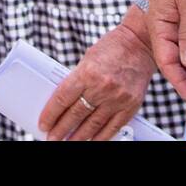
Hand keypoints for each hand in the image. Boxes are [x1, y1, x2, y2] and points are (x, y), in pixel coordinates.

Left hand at [38, 20, 155, 141]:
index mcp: (88, 71)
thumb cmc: (113, 47)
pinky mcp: (130, 106)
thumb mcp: (88, 58)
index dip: (50, 114)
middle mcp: (102, 86)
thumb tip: (63, 104)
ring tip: (68, 143)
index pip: (62, 99)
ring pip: (92, 126)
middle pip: (75, 115)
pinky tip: (90, 142)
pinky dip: (99, 138)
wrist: (141, 43)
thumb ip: (77, 80)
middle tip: (52, 137)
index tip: (43, 124)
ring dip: (77, 138)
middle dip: (60, 129)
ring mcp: (117, 98)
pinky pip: (112, 128)